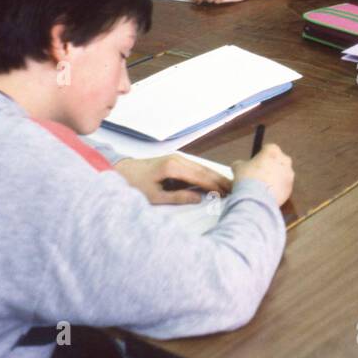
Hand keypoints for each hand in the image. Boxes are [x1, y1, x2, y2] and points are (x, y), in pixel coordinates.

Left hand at [114, 155, 231, 204]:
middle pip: (205, 170)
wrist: (122, 171)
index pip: (201, 177)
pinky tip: (214, 182)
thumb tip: (198, 198)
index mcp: (173, 167)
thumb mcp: (154, 196)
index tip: (228, 193)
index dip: (216, 185)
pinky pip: (196, 168)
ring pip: (202, 168)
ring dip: (216, 177)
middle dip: (220, 180)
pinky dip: (207, 175)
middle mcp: (178, 159)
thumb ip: (177, 197)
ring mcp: (178, 158)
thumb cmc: (135, 184)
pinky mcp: (176, 161)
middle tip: (236, 189)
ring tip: (229, 186)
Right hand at [232, 143, 294, 205]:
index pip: (268, 148)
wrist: (256, 199)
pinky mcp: (290, 188)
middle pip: (278, 161)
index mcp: (273, 151)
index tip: (255, 162)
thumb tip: (240, 165)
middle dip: (270, 166)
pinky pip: (282, 187)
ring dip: (274, 178)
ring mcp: (289, 175)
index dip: (261, 155)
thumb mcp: (238, 167)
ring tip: (261, 186)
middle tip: (259, 174)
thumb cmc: (247, 179)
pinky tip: (266, 194)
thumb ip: (242, 164)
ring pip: (281, 174)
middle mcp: (284, 161)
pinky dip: (276, 189)